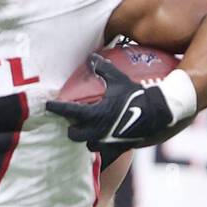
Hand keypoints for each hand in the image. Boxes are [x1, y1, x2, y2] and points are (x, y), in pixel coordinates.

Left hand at [47, 55, 175, 149]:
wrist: (157, 114)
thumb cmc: (136, 96)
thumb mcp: (118, 80)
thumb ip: (103, 70)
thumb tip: (91, 57)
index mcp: (94, 114)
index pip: (68, 112)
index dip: (56, 108)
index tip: (49, 106)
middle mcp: (97, 131)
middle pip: (73, 134)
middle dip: (72, 128)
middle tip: (73, 120)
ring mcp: (106, 142)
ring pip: (87, 144)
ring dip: (86, 137)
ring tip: (89, 129)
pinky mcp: (117, 149)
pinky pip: (103, 150)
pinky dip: (101, 143)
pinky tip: (104, 137)